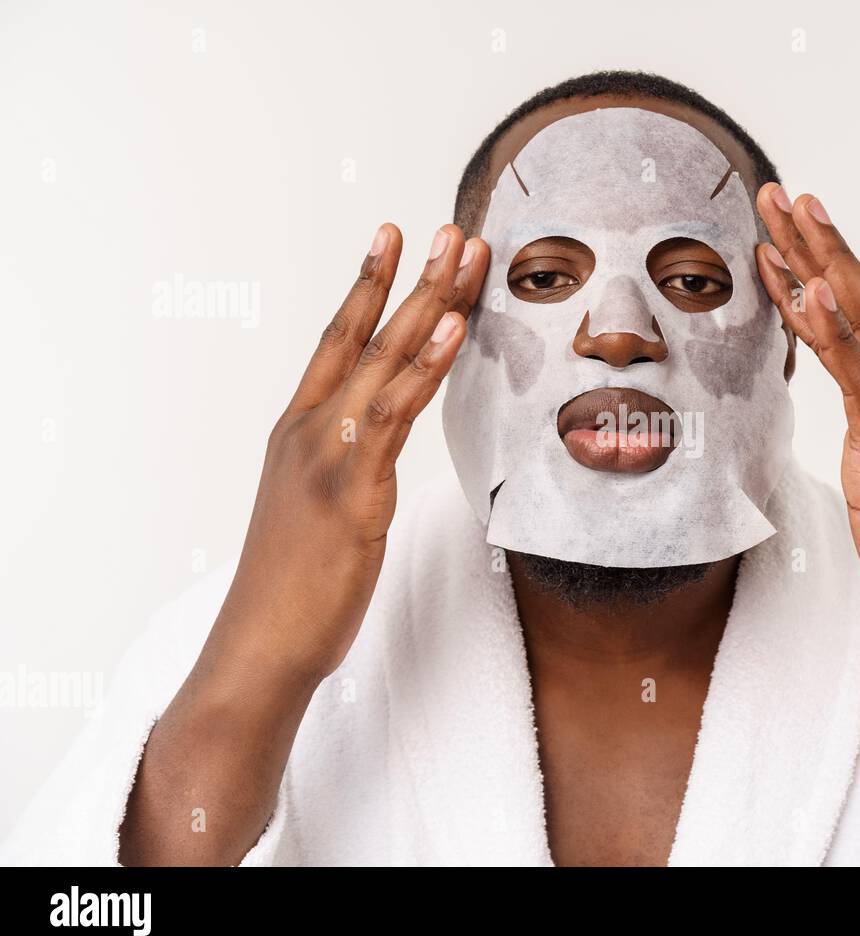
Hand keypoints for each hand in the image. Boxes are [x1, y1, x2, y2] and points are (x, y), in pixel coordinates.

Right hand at [214, 223, 487, 683]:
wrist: (260, 645)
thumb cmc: (292, 588)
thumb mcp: (318, 512)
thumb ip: (347, 467)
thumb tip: (378, 449)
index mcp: (298, 432)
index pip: (336, 341)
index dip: (365, 286)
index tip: (392, 239)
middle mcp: (308, 429)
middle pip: (367, 335)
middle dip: (411, 277)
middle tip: (450, 228)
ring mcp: (328, 453)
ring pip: (386, 361)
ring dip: (430, 302)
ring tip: (463, 254)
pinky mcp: (353, 487)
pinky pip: (396, 413)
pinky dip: (426, 366)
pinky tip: (451, 329)